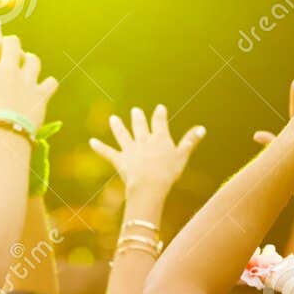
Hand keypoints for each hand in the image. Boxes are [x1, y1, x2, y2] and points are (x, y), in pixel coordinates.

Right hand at [0, 18, 58, 132]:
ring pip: (33, 60)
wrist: (4, 136)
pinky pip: (50, 83)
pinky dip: (48, 84)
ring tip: (28, 62)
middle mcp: (8, 70)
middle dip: (9, 42)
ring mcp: (26, 81)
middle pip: (11, 43)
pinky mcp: (40, 94)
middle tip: (8, 45)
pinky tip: (45, 86)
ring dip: (30, 60)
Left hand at [90, 104, 204, 205]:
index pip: (159, 122)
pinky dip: (99, 147)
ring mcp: (131, 150)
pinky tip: (91, 142)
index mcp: (160, 138)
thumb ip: (190, 141)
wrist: (149, 185)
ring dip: (118, 127)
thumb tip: (202, 128)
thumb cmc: (168, 173)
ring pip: (123, 135)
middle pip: (140, 126)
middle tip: (135, 111)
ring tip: (113, 119)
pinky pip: (108, 153)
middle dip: (138, 118)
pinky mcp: (120, 160)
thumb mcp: (182, 156)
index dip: (159, 115)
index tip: (160, 108)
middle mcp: (144, 141)